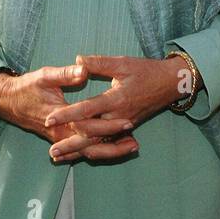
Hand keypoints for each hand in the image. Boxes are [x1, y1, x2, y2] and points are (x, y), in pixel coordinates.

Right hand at [0, 65, 136, 161]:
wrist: (9, 102)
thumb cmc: (27, 88)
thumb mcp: (44, 76)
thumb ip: (65, 73)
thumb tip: (84, 69)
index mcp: (60, 118)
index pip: (89, 126)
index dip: (109, 125)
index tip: (128, 122)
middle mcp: (61, 133)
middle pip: (92, 145)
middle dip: (114, 145)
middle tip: (135, 143)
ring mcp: (62, 139)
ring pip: (89, 151)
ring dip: (109, 151)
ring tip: (132, 148)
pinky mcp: (63, 138)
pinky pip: (83, 149)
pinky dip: (100, 150)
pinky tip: (115, 147)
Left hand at [41, 54, 184, 159]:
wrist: (170, 84)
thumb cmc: (146, 71)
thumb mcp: (122, 63)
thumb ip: (99, 63)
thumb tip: (77, 60)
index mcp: (116, 99)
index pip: (87, 110)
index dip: (67, 115)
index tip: (49, 119)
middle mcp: (118, 116)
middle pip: (90, 135)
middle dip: (70, 144)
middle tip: (51, 151)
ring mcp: (123, 125)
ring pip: (98, 142)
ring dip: (78, 151)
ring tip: (60, 157)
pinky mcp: (126, 128)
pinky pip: (107, 143)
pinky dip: (93, 150)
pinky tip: (79, 154)